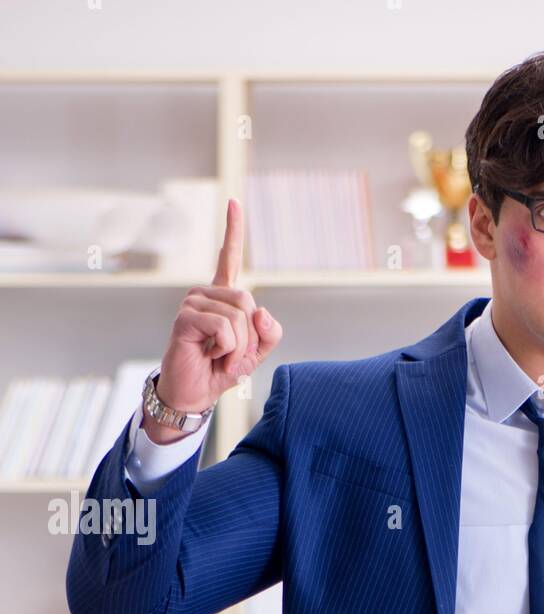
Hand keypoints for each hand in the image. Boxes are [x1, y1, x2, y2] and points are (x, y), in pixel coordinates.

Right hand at [154, 198, 282, 417]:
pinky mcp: (185, 317)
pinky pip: (224, 328)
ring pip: (238, 317)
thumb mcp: (255, 353)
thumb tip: (262, 312)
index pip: (228, 258)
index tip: (233, 200)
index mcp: (223, 297)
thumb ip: (269, 333)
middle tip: (232, 354)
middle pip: (249, 302)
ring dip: (238, 348)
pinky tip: (210, 355)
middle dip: (250, 337)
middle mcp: (206, 294)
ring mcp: (193, 303)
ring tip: (219, 357)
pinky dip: (226, 350)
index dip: (233, 231)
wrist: (194, 393)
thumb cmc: (221, 370)